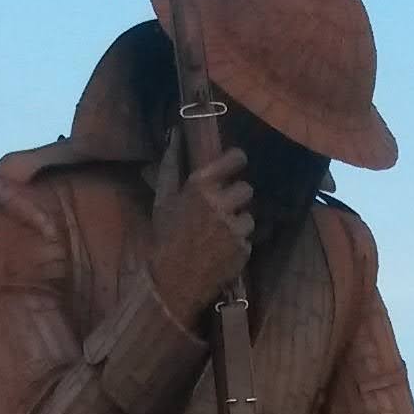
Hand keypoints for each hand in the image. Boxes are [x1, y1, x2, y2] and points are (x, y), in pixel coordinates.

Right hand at [148, 134, 253, 325]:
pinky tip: (221, 251)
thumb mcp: (164, 199)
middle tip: (223, 209)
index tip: (236, 166)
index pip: (236, 159)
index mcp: (201, 186)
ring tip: (219, 235)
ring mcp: (235, 228)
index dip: (238, 161)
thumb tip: (176, 133)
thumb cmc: (166, 236)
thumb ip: (171, 164)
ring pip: (249, 216)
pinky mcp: (244, 249)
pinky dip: (238, 245)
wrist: (173, 279)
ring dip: (238, 223)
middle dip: (237, 198)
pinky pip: (248, 239)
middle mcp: (221, 203)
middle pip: (247, 189)